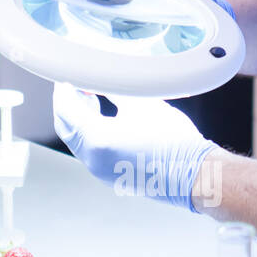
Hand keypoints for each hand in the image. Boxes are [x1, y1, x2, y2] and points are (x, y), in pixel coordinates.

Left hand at [53, 82, 216, 210]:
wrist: (192, 174)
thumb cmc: (173, 142)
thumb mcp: (141, 105)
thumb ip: (115, 92)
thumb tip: (104, 82)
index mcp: (97, 140)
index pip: (66, 111)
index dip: (64, 92)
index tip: (67, 80)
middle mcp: (93, 160)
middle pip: (67, 128)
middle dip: (68, 106)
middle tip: (76, 88)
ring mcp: (100, 172)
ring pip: (78, 141)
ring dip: (80, 120)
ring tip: (91, 101)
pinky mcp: (111, 176)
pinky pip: (91, 153)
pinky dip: (90, 135)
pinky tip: (104, 122)